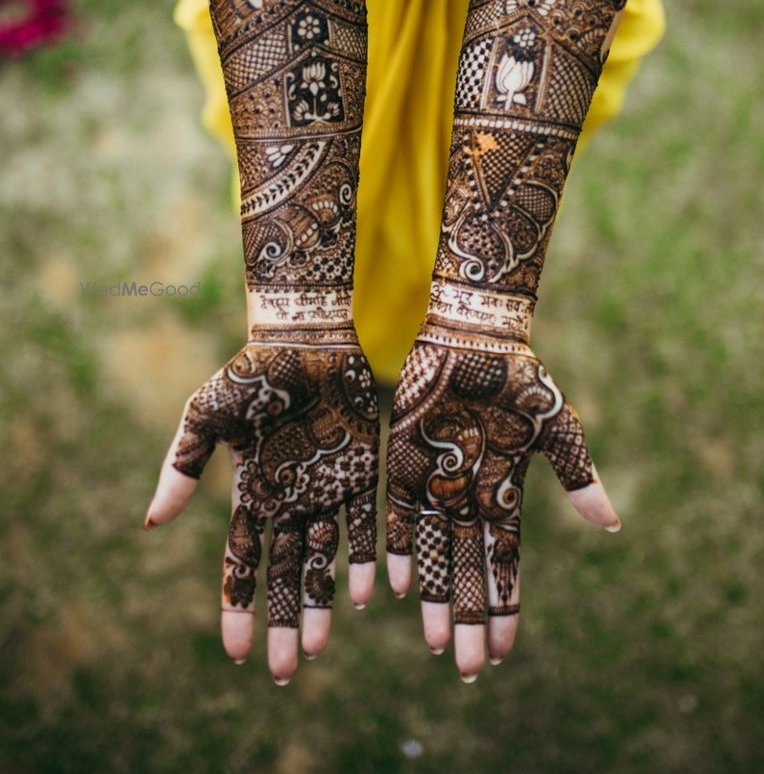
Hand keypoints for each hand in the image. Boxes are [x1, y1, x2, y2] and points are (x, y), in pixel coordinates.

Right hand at [144, 336, 378, 681]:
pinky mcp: (361, 470)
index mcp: (251, 492)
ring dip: (319, 603)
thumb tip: (151, 523)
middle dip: (280, 622)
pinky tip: (366, 594)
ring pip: (322, 559)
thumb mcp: (205, 416)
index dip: (238, 606)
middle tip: (280, 672)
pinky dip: (365, 558)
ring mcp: (326, 488)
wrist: (305, 338)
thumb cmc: (251, 373)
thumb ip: (181, 466)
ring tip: (315, 649)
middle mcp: (290, 499)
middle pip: (283, 572)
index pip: (241, 562)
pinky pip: (364, 523)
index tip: (237, 652)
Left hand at [385, 325, 619, 679]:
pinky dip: (396, 549)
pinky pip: (397, 514)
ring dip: (434, 597)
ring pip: (432, 552)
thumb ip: (579, 477)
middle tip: (468, 670)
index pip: (505, 563)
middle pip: (467, 570)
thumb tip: (612, 526)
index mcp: (506, 493)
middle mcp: (467, 496)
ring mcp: (434, 481)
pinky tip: (395, 588)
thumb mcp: (557, 427)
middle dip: (469, 619)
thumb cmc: (521, 378)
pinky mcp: (404, 461)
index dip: (506, 607)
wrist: (473, 335)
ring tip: (435, 644)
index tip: (505, 653)